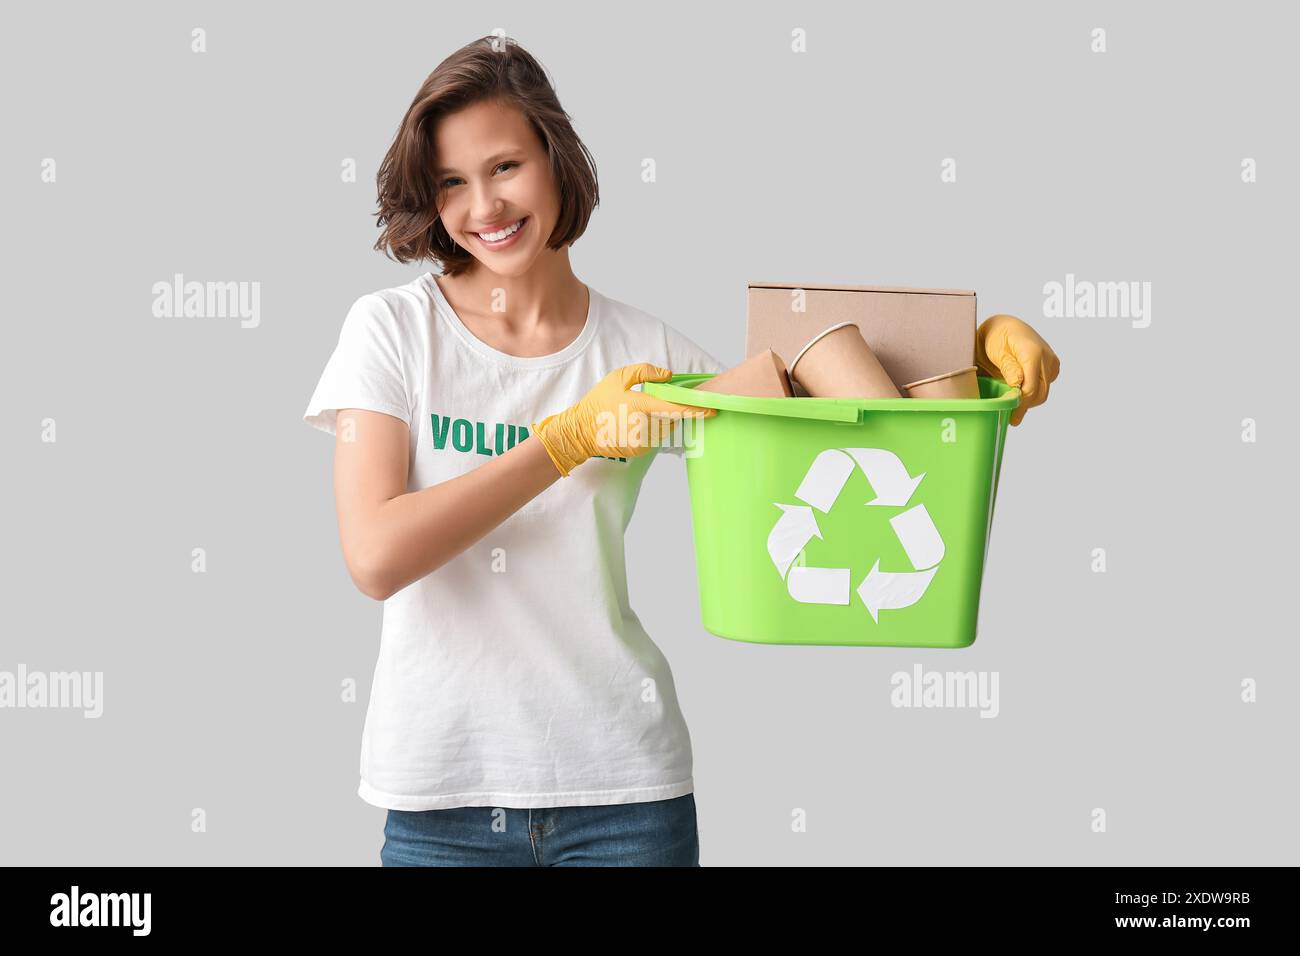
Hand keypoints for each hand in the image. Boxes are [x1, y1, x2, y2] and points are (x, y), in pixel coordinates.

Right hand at [531, 364, 715, 476]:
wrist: (581, 432)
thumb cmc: (598, 403)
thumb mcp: (617, 378)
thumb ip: (644, 372)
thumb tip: (668, 375)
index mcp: (642, 406)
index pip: (676, 409)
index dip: (697, 410)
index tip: (713, 409)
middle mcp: (645, 426)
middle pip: (671, 418)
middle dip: (670, 411)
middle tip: (652, 404)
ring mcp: (643, 441)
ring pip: (664, 428)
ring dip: (660, 420)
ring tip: (636, 413)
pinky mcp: (640, 450)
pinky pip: (655, 437)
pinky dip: (651, 429)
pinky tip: (633, 424)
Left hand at [975, 314, 1060, 425]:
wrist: (1004, 326)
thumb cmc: (996, 337)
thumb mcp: (996, 351)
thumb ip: (1008, 368)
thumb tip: (1018, 386)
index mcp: (1033, 352)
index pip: (1031, 388)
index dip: (1020, 404)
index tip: (1009, 415)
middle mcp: (1047, 357)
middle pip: (1039, 393)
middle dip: (1024, 406)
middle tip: (1008, 415)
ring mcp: (1051, 362)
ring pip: (1042, 393)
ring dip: (1028, 401)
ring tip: (1010, 403)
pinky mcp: (1052, 367)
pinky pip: (1044, 387)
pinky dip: (1032, 394)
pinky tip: (1018, 393)